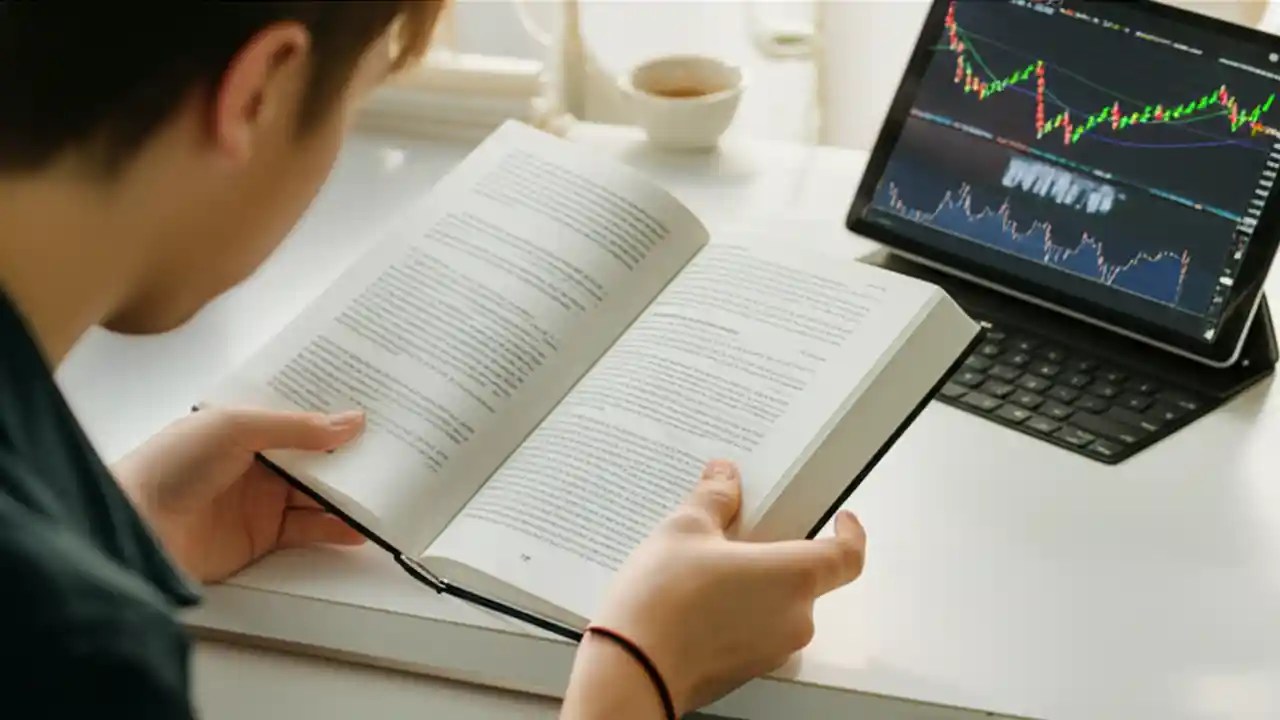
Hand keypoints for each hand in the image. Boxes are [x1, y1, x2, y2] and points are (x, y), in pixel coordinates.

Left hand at [113, 407, 367, 582]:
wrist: (137, 527)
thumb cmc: (170, 465)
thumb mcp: (236, 428)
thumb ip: (296, 427)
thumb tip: (351, 421)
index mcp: (246, 425)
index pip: (301, 414)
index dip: (334, 410)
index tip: (374, 404)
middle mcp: (257, 460)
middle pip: (317, 456)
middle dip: (352, 452)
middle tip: (396, 445)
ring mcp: (262, 499)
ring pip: (319, 492)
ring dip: (351, 491)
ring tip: (390, 485)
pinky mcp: (264, 536)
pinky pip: (311, 528)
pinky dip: (338, 527)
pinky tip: (363, 524)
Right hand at [562, 460, 865, 717]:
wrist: (631, 671)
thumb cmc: (662, 603)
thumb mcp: (685, 530)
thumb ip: (714, 499)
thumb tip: (724, 479)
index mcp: (794, 577)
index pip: (848, 556)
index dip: (850, 535)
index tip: (842, 520)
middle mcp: (794, 619)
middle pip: (803, 578)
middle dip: (773, 555)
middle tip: (735, 533)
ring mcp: (770, 650)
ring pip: (775, 606)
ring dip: (751, 586)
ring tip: (701, 567)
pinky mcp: (744, 670)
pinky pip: (752, 631)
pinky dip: (734, 613)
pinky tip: (693, 600)